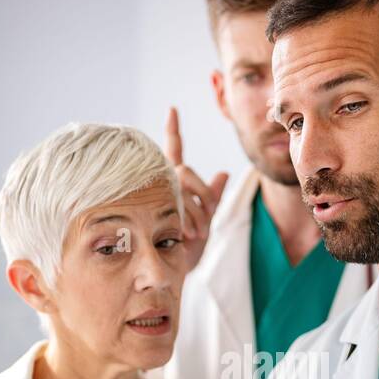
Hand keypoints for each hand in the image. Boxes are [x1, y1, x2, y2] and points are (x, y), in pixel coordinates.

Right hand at [165, 106, 227, 271]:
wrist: (176, 270)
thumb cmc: (189, 248)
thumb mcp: (207, 220)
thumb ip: (213, 196)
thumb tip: (225, 172)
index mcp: (175, 183)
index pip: (174, 151)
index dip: (173, 131)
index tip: (172, 109)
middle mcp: (162, 185)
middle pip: (185, 170)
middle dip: (203, 193)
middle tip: (209, 218)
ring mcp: (156, 196)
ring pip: (183, 183)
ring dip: (197, 208)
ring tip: (198, 232)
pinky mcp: (154, 209)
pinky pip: (177, 200)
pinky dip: (189, 218)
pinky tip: (185, 235)